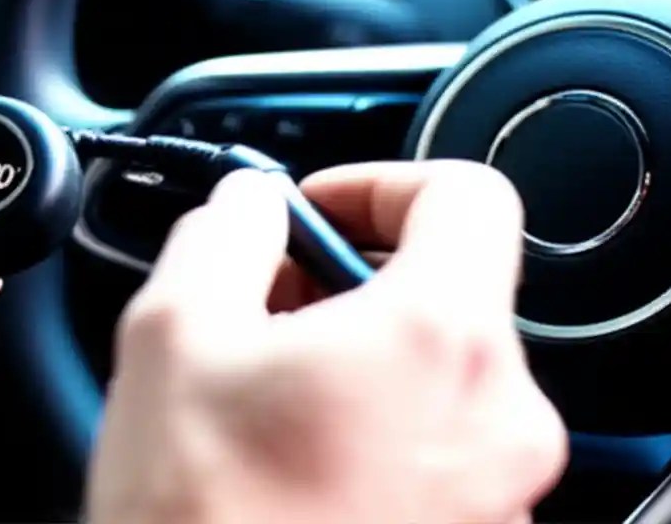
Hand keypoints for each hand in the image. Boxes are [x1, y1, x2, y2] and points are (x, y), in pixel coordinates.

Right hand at [87, 162, 567, 523]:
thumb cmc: (202, 521)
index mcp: (438, 339)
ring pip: (438, 366)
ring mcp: (497, 484)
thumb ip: (221, 231)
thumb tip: (250, 203)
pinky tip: (293, 450)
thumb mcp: (172, 335)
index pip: (463, 192)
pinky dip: (375, 417)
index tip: (315, 209)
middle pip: (448, 285)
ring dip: (357, 351)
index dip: (377, 180)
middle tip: (265, 306)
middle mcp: (497, 413)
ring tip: (265, 391)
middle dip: (348, 278)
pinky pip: (439, 437)